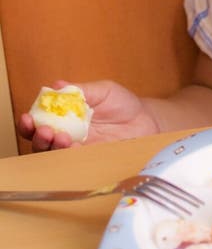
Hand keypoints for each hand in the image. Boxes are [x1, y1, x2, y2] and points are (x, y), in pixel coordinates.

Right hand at [18, 79, 159, 151]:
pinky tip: (74, 149)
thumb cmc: (123, 104)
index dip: (30, 121)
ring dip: (52, 148)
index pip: (40, 121)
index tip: (29, 117)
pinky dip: (71, 157)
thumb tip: (57, 85)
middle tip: (46, 131)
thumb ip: (82, 90)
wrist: (146, 121)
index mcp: (64, 115)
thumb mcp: (103, 90)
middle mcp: (66, 134)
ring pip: (54, 155)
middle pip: (41, 141)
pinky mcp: (90, 161)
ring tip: (60, 138)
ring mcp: (78, 149)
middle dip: (38, 137)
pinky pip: (75, 163)